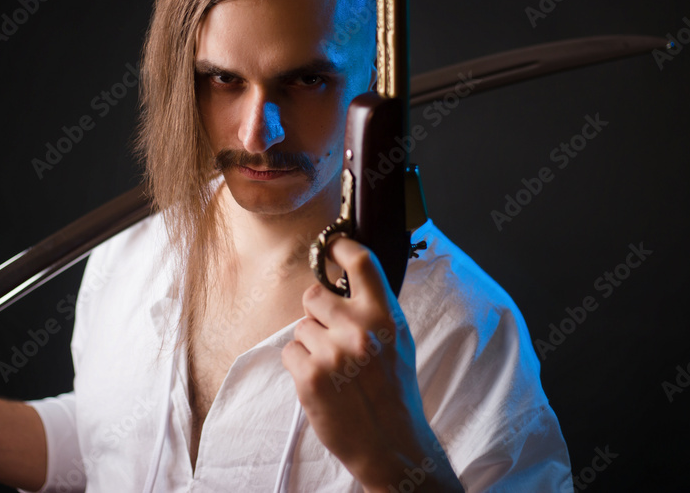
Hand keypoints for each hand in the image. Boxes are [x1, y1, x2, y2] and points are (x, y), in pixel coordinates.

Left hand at [281, 236, 460, 491]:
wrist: (390, 443)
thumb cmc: (394, 390)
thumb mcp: (399, 340)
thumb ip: (375, 308)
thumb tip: (348, 276)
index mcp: (386, 316)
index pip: (360, 262)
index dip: (340, 247)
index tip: (331, 246)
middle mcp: (360, 330)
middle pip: (314, 294)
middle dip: (318, 312)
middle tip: (333, 335)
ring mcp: (333, 353)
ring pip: (301, 326)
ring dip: (311, 343)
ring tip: (334, 367)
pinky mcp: (310, 376)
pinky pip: (290, 351)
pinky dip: (300, 365)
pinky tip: (322, 382)